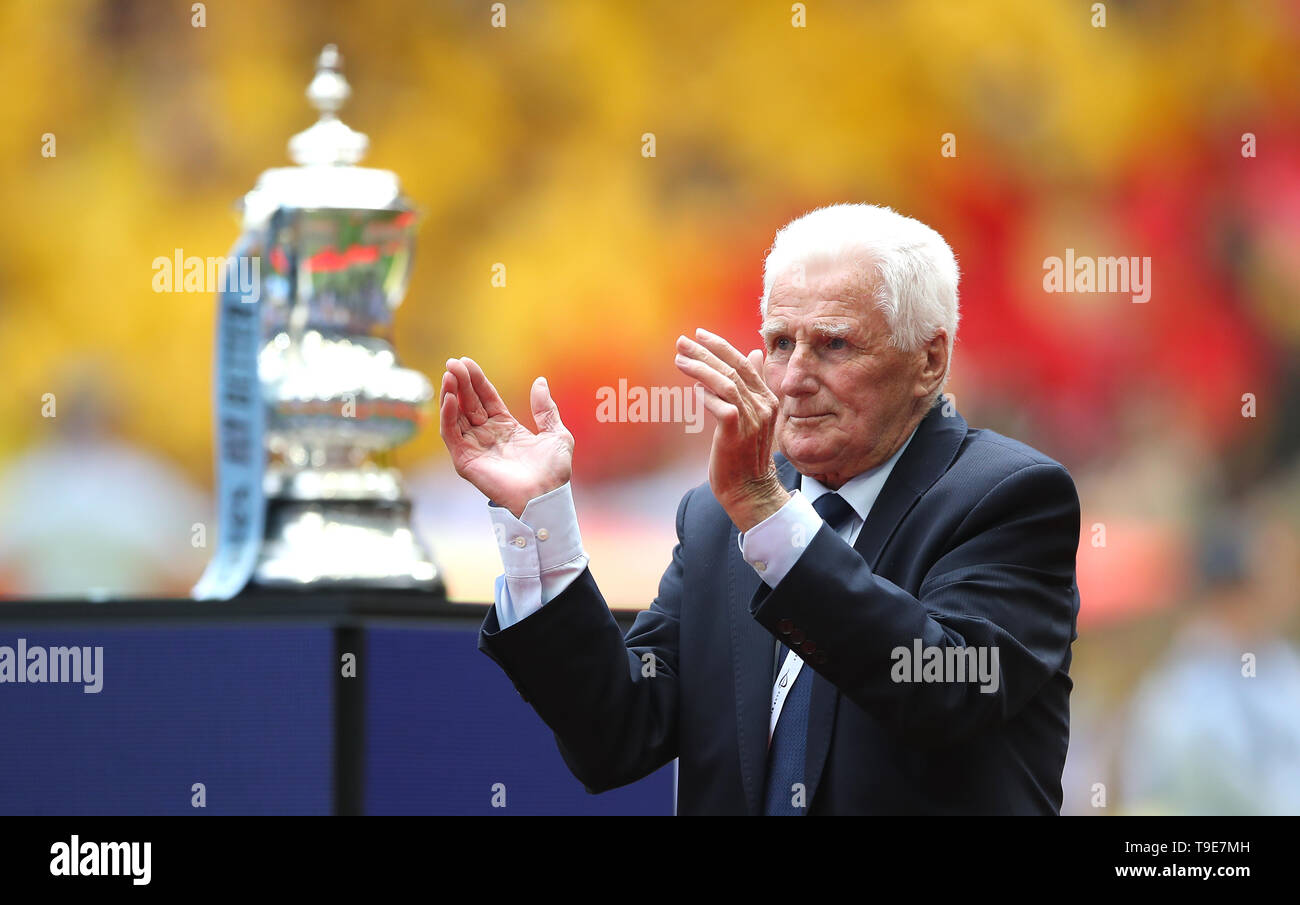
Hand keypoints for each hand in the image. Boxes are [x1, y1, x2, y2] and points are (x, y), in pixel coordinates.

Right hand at [438, 357, 573, 518]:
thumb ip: (546, 409)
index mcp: (506, 428)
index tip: (467, 362)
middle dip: (461, 382)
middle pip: (470, 403)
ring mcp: (475, 448)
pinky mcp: (466, 460)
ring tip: (449, 374)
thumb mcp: (556, 433)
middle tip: (453, 362)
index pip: (486, 399)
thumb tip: (540, 382)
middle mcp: (488, 436)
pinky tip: (450, 398)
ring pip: (456, 416)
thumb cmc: (554, 472)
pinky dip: (448, 416)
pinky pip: (452, 435)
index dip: (477, 381)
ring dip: (451, 394)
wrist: (546, 496)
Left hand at [674, 327, 789, 530]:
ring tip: (679, 359)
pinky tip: (694, 390)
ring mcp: (751, 421)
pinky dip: (707, 396)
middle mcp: (763, 407)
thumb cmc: (746, 453)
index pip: (744, 363)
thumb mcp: (755, 415)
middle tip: (682, 341)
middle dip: (706, 352)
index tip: (700, 335)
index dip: (721, 347)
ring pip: (726, 384)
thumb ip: (754, 385)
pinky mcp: (736, 434)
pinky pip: (721, 407)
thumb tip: (755, 353)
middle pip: (733, 369)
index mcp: (768, 399)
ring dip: (700, 369)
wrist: (750, 490)